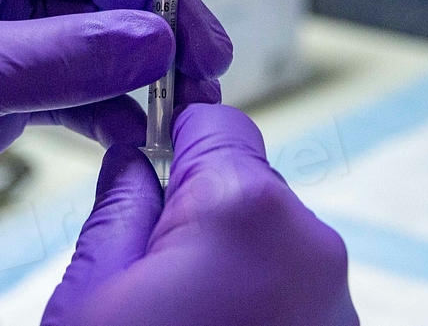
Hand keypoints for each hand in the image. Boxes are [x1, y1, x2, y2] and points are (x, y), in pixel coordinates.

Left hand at [0, 0, 233, 248]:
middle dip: (156, 8)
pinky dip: (114, 106)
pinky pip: (85, 80)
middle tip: (201, 61)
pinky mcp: (11, 83)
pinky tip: (133, 137)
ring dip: (148, 62)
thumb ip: (53, 58)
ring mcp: (5, 23)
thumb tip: (158, 44)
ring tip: (187, 101)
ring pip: (103, 25)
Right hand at [43, 104, 357, 325]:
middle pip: (245, 185)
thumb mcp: (90, 298)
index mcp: (246, 212)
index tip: (146, 165)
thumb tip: (133, 165)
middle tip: (147, 279)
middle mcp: (311, 246)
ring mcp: (336, 303)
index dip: (172, 137)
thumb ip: (117, 208)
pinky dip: (255, 308)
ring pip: (269, 243)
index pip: (215, 120)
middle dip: (196, 213)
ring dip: (228, 266)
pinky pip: (292, 294)